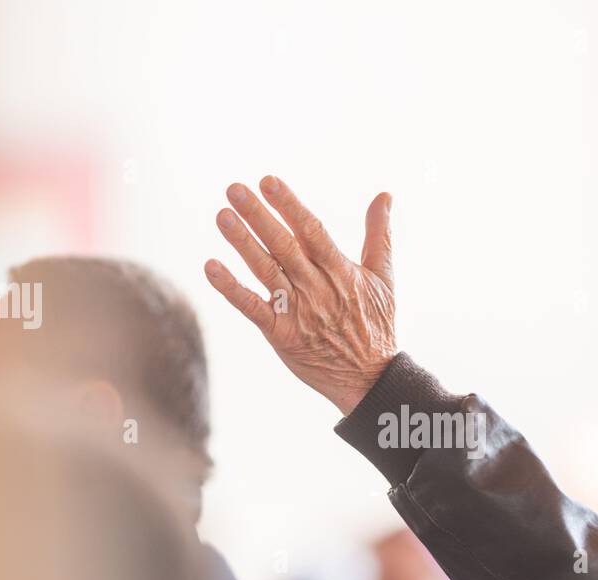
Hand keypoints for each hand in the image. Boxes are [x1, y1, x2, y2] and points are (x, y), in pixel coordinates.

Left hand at [204, 177, 396, 414]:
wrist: (370, 379)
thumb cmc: (376, 325)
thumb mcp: (384, 278)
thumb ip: (379, 235)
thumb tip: (385, 195)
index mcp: (341, 272)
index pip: (312, 231)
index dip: (289, 205)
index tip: (267, 181)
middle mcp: (318, 288)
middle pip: (284, 246)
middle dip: (259, 216)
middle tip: (233, 189)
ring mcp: (299, 312)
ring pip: (267, 272)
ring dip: (243, 244)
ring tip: (223, 217)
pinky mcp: (282, 334)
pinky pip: (253, 308)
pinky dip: (232, 289)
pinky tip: (212, 268)